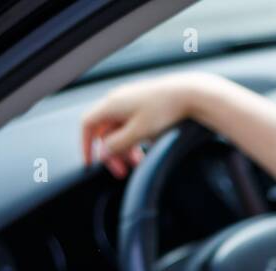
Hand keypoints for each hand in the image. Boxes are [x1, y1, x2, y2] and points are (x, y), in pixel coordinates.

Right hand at [80, 71, 223, 177]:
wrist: (190, 93)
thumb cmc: (165, 110)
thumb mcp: (138, 132)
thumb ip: (118, 144)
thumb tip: (103, 152)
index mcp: (112, 104)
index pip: (87, 125)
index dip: (86, 145)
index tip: (91, 163)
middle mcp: (118, 100)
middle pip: (105, 131)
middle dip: (112, 153)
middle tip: (122, 171)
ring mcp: (131, 101)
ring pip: (119, 130)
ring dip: (125, 149)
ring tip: (138, 163)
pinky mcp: (144, 104)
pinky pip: (131, 125)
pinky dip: (135, 140)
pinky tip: (146, 150)